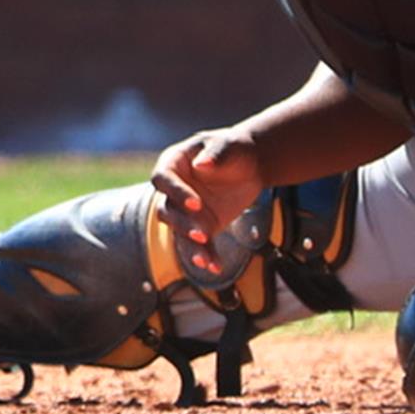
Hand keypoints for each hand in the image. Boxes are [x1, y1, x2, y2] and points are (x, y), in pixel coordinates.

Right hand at [150, 128, 265, 277]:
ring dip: (190, 245)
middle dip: (182, 224)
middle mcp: (174, 190)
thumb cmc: (235, 149)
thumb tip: (201, 166)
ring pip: (179, 231)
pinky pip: (199, 244)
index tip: (197, 204)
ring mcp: (185, 210)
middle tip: (202, 233)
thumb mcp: (229, 146)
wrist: (250, 166)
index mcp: (173, 164)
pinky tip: (215, 267)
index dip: (176, 192)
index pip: (163, 180)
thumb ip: (216, 154)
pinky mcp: (201, 225)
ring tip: (204, 260)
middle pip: (166, 209)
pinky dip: (206, 255)